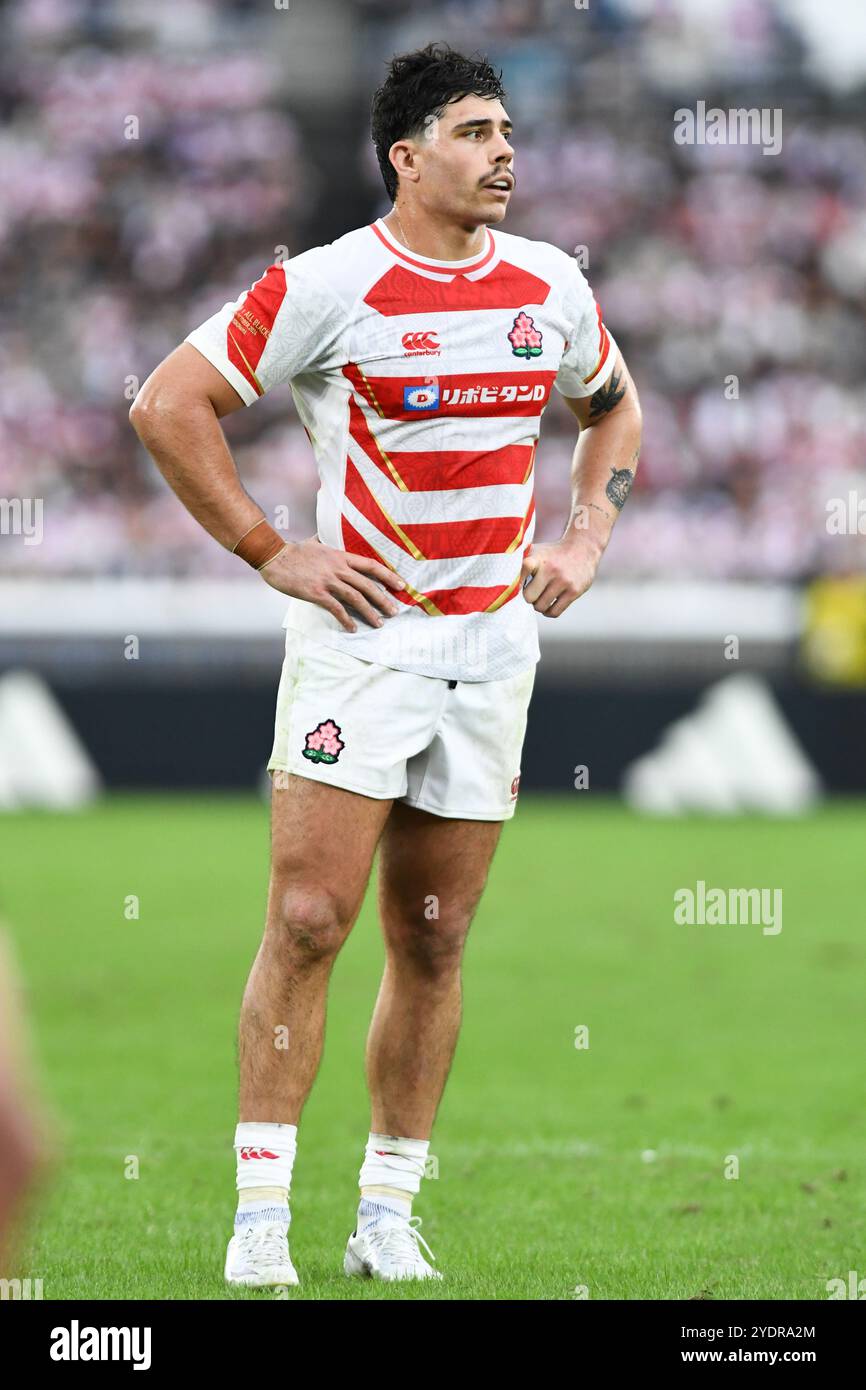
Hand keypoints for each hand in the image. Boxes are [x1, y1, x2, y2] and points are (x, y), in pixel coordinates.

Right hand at [259, 536, 405, 632]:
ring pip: (356, 598)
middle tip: (394, 611)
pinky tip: (353, 628)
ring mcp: (327, 580)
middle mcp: (338, 568)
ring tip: (379, 623)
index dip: (388, 576)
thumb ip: (326, 542)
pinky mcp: (316, 592)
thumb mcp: (315, 542)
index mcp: (340, 556)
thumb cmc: (294, 551)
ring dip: (369, 612)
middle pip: (367, 585)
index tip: (401, 585)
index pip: (371, 565)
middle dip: (383, 599)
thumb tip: (328, 537)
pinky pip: (336, 608)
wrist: (274, 557)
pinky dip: (346, 619)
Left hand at [520, 538, 602, 617]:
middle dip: (528, 598)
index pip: (522, 570)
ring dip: (538, 605)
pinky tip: (548, 605)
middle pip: (529, 597)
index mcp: (538, 559)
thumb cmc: (552, 554)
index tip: (512, 586)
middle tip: (531, 593)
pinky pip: (554, 612)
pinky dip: (548, 612)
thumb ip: (519, 563)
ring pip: (541, 607)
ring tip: (540, 598)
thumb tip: (497, 581)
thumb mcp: (536, 552)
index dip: (515, 581)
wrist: (583, 548)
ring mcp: (563, 581)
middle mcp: (551, 569)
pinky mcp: (574, 591)